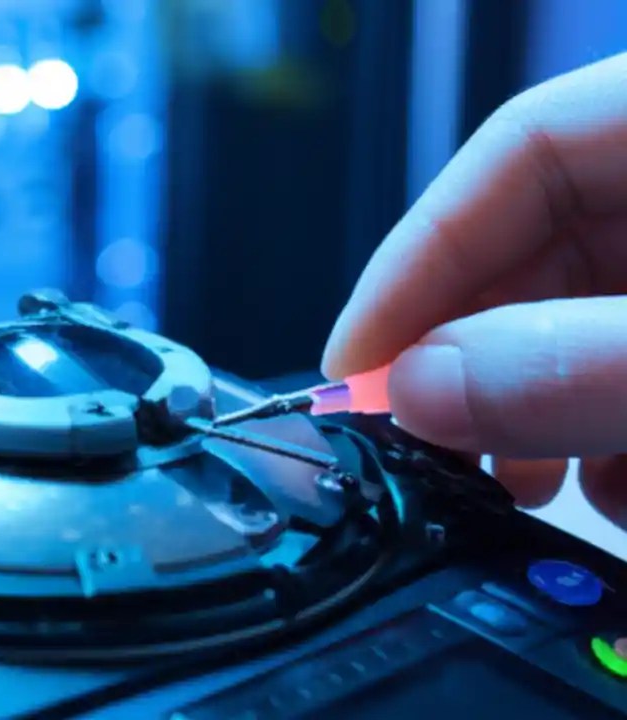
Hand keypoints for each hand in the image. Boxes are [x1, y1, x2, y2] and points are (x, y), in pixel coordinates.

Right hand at [322, 52, 626, 518]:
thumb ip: (578, 362)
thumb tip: (420, 388)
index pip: (519, 148)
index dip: (420, 257)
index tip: (355, 366)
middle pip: (542, 241)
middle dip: (475, 356)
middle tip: (424, 445)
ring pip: (585, 313)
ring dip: (535, 408)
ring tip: (520, 485)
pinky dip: (605, 429)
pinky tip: (606, 490)